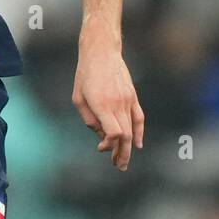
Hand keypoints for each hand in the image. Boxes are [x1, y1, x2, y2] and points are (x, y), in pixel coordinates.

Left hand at [72, 37, 144, 170]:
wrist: (102, 52)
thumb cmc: (85, 75)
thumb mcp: (78, 98)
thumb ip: (89, 120)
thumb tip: (101, 136)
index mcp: (102, 105)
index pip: (114, 133)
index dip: (109, 145)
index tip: (101, 148)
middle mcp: (118, 104)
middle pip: (125, 136)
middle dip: (121, 154)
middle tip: (119, 167)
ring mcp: (127, 100)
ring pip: (132, 129)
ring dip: (129, 148)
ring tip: (124, 161)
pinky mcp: (132, 96)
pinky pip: (139, 118)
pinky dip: (139, 132)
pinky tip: (138, 145)